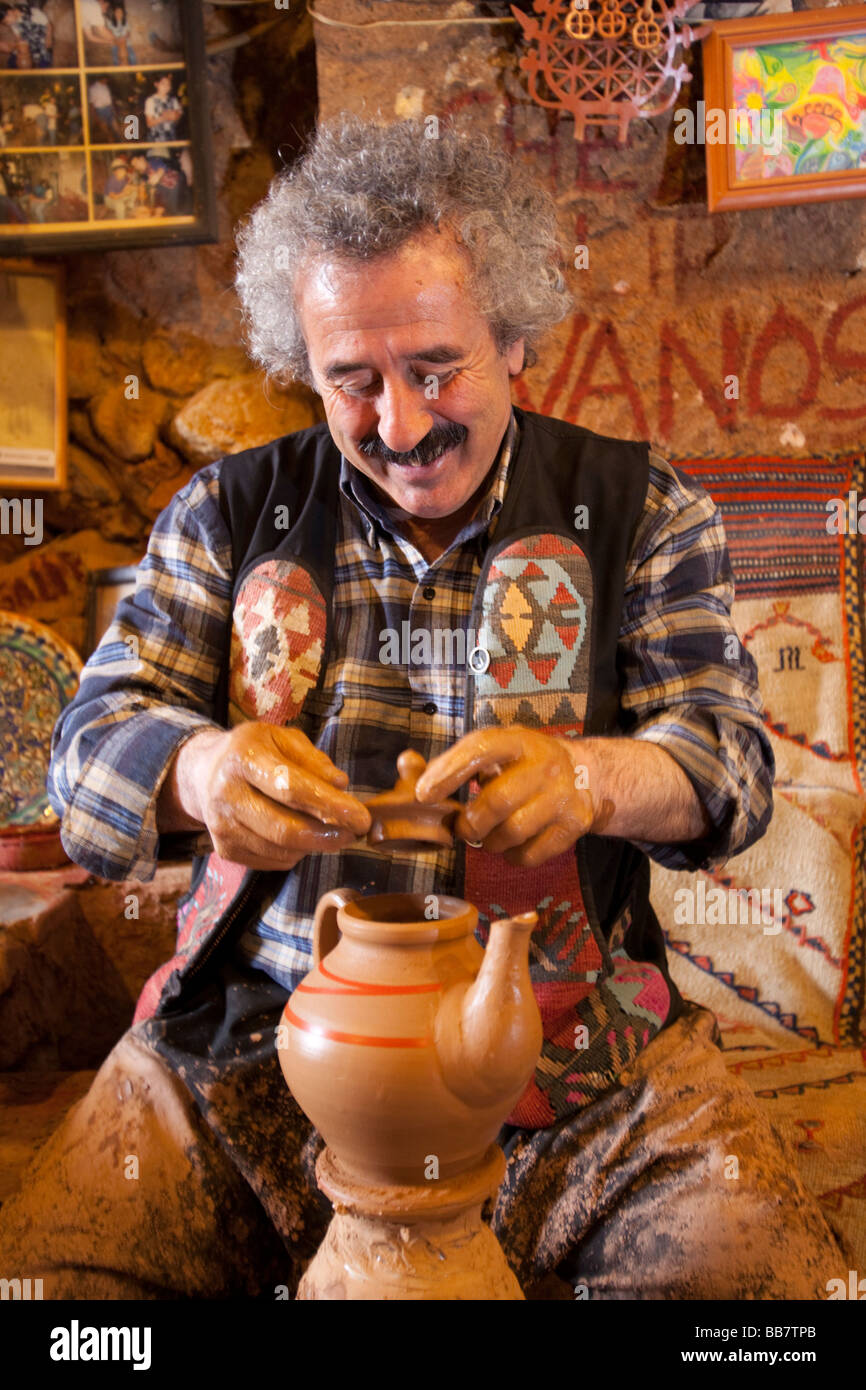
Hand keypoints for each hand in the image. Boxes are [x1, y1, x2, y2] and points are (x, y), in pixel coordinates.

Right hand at [179, 723, 370, 869]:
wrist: (205, 773)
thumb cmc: (255, 752)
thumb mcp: (283, 739)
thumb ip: (314, 759)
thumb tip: (340, 785)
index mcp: (243, 759)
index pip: (290, 788)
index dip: (329, 805)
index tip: (361, 817)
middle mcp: (226, 794)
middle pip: (285, 829)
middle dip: (327, 835)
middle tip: (355, 833)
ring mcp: (222, 827)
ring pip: (281, 850)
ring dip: (314, 845)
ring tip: (329, 829)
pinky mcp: (224, 850)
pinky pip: (273, 862)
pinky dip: (296, 854)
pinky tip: (301, 836)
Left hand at [415, 728, 600, 867]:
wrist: (587, 775)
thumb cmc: (524, 764)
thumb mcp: (494, 751)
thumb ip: (450, 761)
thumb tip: (405, 764)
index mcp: (518, 741)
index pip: (480, 749)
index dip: (448, 772)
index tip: (422, 794)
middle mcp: (544, 764)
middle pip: (497, 802)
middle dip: (471, 824)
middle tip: (464, 830)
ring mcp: (563, 795)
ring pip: (513, 832)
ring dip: (491, 842)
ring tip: (489, 836)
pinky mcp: (575, 824)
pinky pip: (533, 854)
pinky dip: (514, 856)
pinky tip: (513, 845)